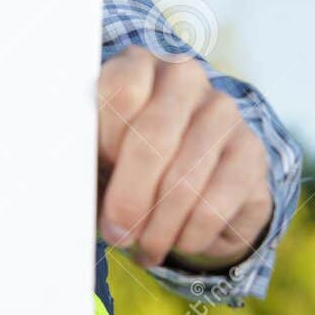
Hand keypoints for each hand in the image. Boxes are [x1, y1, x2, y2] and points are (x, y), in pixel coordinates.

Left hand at [96, 46, 272, 271]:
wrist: (194, 178)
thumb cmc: (126, 161)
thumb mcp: (98, 153)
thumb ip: (82, 158)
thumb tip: (63, 192)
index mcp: (138, 65)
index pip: (121, 90)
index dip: (106, 138)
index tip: (95, 175)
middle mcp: (185, 77)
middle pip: (154, 135)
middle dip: (130, 195)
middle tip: (116, 233)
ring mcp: (223, 111)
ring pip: (186, 177)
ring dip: (160, 225)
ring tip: (143, 249)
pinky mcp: (251, 150)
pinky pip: (217, 201)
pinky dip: (192, 233)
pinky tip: (179, 243)